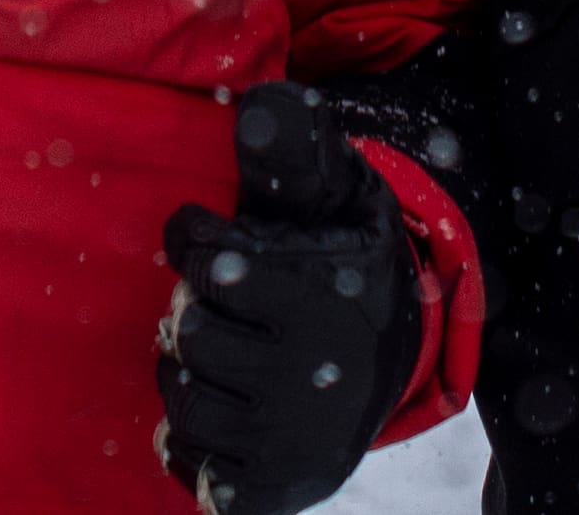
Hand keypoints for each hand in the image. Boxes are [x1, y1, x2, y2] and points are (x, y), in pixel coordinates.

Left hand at [155, 84, 419, 514]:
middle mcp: (310, 377)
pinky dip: (190, 439)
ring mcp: (289, 441)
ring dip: (184, 370)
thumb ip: (293, 153)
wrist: (394, 356)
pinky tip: (217, 403)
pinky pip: (194, 466)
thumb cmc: (345, 260)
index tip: (197, 234)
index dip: (191, 240)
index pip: (213, 266)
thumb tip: (255, 102)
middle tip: (211, 300)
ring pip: (184, 400)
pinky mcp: (272, 489)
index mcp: (323, 297)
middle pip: (188, 337)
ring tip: (213, 349)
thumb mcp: (338, 197)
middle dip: (189, 309)